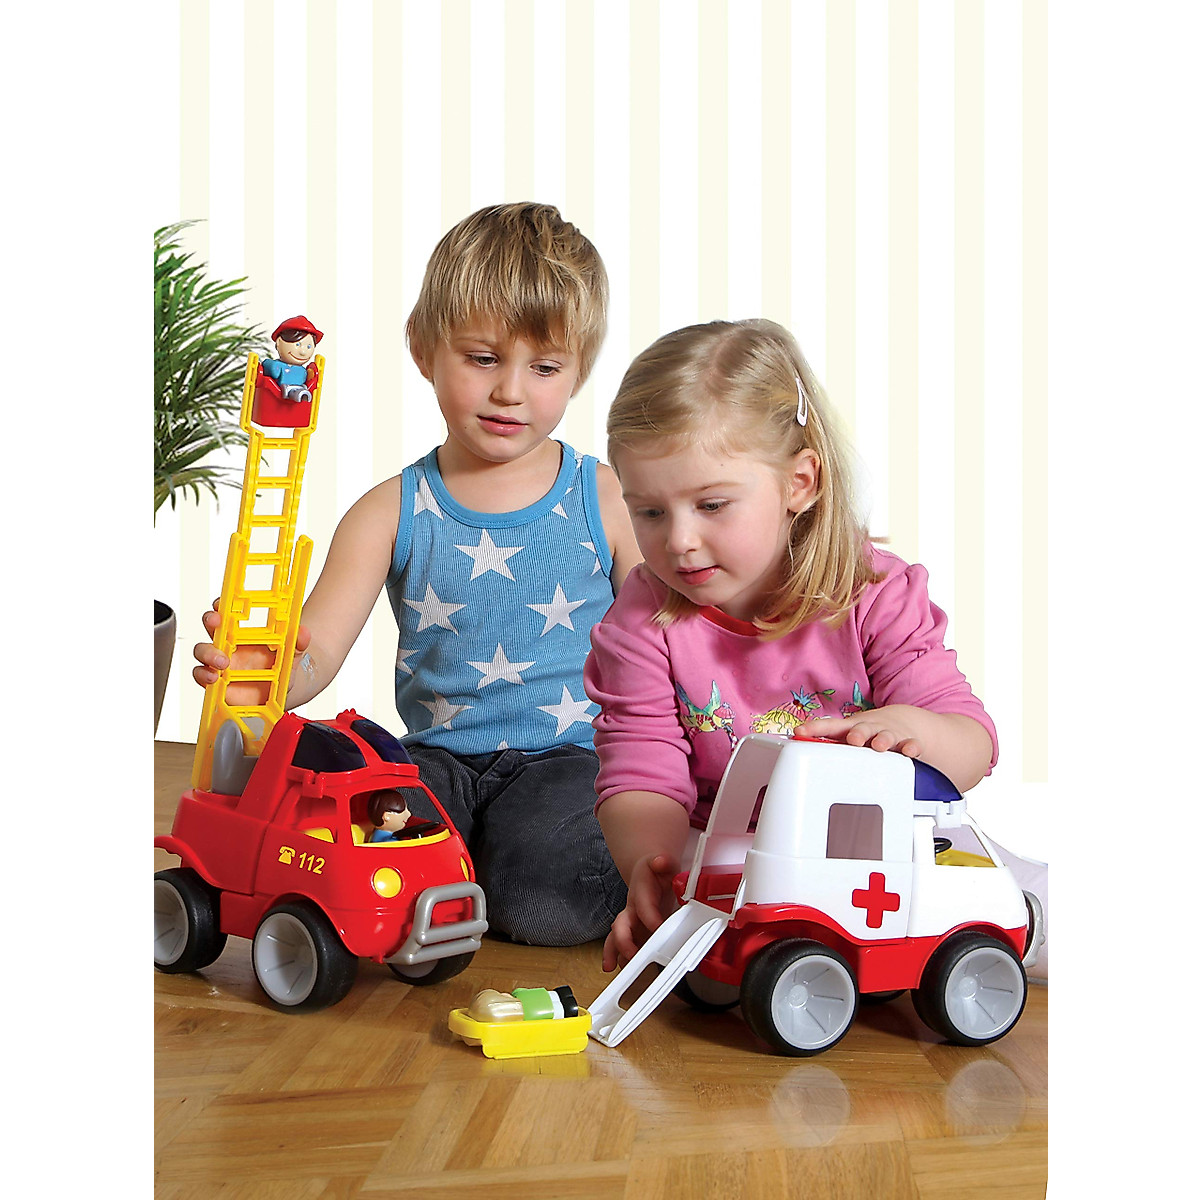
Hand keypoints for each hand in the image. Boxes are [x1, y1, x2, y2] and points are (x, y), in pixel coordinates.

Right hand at [192, 597, 311, 705]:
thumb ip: (298, 643)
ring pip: (202, 653)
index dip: (221, 604)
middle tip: (218, 624)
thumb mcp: (293, 653)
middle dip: (211, 622)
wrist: (281, 691)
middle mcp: (228, 644)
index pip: (227, 611)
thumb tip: (304, 632)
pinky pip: (202, 677)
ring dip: (208, 654)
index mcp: (242, 631)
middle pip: (210, 627)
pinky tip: (214, 679)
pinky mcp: (217, 682)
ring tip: (222, 663)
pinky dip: (204, 677)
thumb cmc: (280, 666)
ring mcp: (219, 663)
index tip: (222, 603)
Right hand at [602, 852, 680, 971]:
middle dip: (623, 941)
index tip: (658, 927)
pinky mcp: (634, 933)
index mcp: (640, 891)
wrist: (647, 876)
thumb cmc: (655, 873)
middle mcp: (631, 908)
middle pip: (621, 925)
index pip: (643, 905)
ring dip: (614, 952)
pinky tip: (621, 967)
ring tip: (612, 966)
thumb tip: (660, 861)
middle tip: (632, 954)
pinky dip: (620, 958)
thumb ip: (663, 862)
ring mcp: (631, 922)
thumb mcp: (664, 862)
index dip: (649, 916)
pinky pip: (622, 947)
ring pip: (616, 938)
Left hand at [797, 705, 924, 758]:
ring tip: (879, 746)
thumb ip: (826, 744)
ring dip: (882, 740)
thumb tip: (796, 747)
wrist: (903, 722)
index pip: (829, 727)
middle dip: (857, 734)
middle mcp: (869, 729)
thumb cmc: (868, 731)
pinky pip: (911, 745)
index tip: (800, 731)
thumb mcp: (847, 735)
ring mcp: (889, 734)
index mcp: (850, 728)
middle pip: (861, 729)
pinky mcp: (908, 742)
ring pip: (886, 736)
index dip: (814, 729)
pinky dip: (911, 747)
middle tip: (852, 740)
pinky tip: (910, 752)